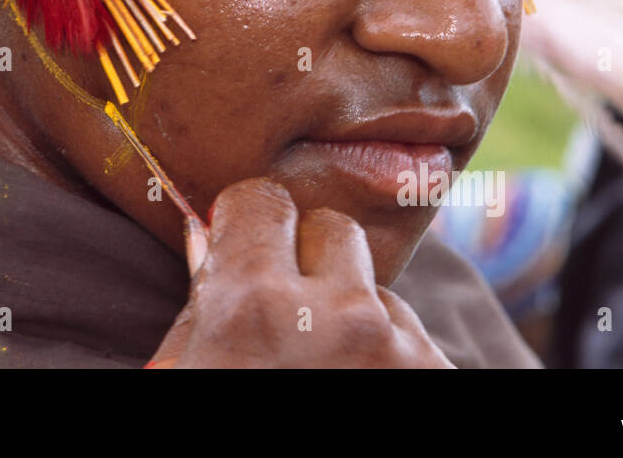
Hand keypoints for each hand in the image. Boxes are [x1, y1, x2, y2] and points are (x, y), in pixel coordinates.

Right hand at [148, 178, 454, 367]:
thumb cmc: (214, 423)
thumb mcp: (185, 367)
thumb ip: (200, 297)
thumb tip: (205, 231)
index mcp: (252, 304)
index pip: (262, 199)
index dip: (250, 226)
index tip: (245, 249)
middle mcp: (334, 315)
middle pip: (332, 228)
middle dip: (311, 262)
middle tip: (291, 315)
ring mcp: (396, 347)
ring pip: (377, 285)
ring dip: (355, 312)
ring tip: (327, 363)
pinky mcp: (437, 372)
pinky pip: (411, 333)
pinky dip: (390, 354)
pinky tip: (359, 380)